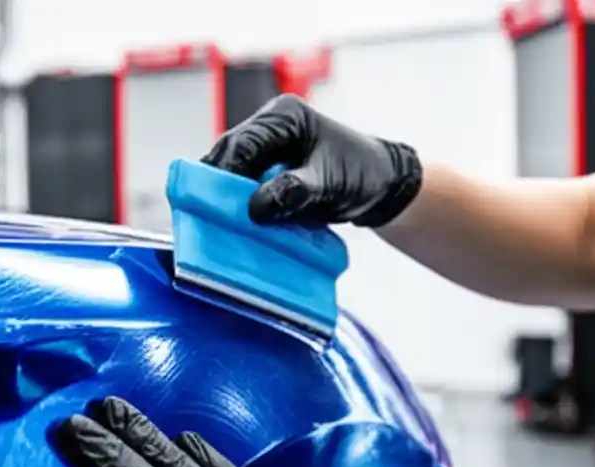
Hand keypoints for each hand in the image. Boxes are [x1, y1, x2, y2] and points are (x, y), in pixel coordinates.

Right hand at [201, 93, 422, 226]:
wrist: (382, 187)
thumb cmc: (361, 175)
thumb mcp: (330, 183)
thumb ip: (294, 191)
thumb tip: (256, 206)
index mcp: (284, 116)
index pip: (241, 142)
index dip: (224, 173)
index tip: (214, 203)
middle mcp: (269, 127)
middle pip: (230, 156)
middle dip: (220, 186)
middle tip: (212, 218)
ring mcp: (266, 148)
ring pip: (232, 171)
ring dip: (228, 197)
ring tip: (221, 223)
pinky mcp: (267, 169)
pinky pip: (244, 185)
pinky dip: (240, 204)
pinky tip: (237, 223)